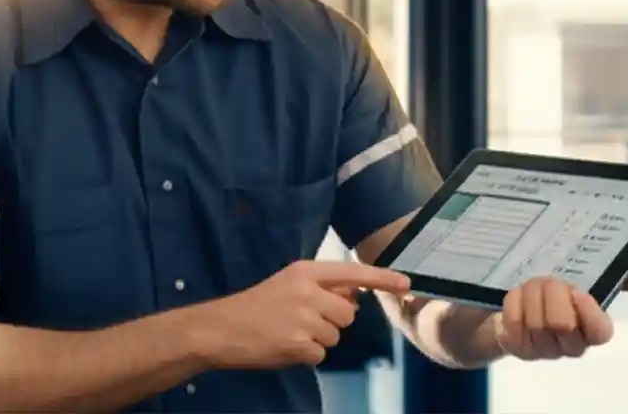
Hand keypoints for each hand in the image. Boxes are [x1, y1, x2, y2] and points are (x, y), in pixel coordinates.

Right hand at [199, 260, 409, 369]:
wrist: (221, 329)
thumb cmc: (255, 306)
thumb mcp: (288, 284)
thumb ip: (320, 288)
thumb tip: (353, 298)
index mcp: (305, 272)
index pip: (353, 272)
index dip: (382, 278)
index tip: (406, 283)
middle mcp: (308, 292)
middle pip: (348, 313)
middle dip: (333, 322)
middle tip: (303, 321)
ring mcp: (304, 319)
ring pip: (336, 336)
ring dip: (318, 340)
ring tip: (289, 333)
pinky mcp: (298, 345)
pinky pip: (321, 354)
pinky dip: (307, 356)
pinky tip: (285, 347)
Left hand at [494, 268, 627, 360]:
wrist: (519, 304)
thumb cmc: (560, 293)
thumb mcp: (589, 279)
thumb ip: (622, 276)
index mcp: (592, 329)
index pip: (600, 332)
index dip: (588, 312)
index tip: (578, 292)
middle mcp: (570, 345)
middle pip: (561, 322)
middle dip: (552, 292)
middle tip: (549, 280)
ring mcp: (542, 349)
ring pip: (536, 320)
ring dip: (531, 292)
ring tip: (532, 285)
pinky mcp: (517, 347)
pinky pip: (513, 322)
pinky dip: (514, 301)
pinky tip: (517, 297)